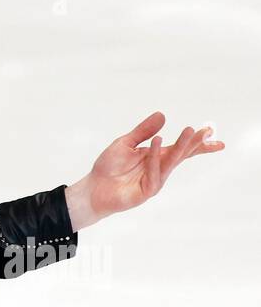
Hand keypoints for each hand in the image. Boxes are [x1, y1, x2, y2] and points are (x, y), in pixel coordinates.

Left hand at [65, 111, 224, 229]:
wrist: (93, 188)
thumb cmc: (108, 167)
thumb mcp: (125, 143)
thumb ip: (143, 131)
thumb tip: (162, 115)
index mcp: (156, 156)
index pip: (180, 148)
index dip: (197, 142)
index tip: (212, 131)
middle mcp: (159, 168)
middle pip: (180, 154)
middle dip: (194, 143)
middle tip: (207, 131)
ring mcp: (154, 181)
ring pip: (170, 162)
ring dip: (180, 146)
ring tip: (189, 131)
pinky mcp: (146, 191)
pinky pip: (155, 173)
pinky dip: (156, 158)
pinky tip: (156, 143)